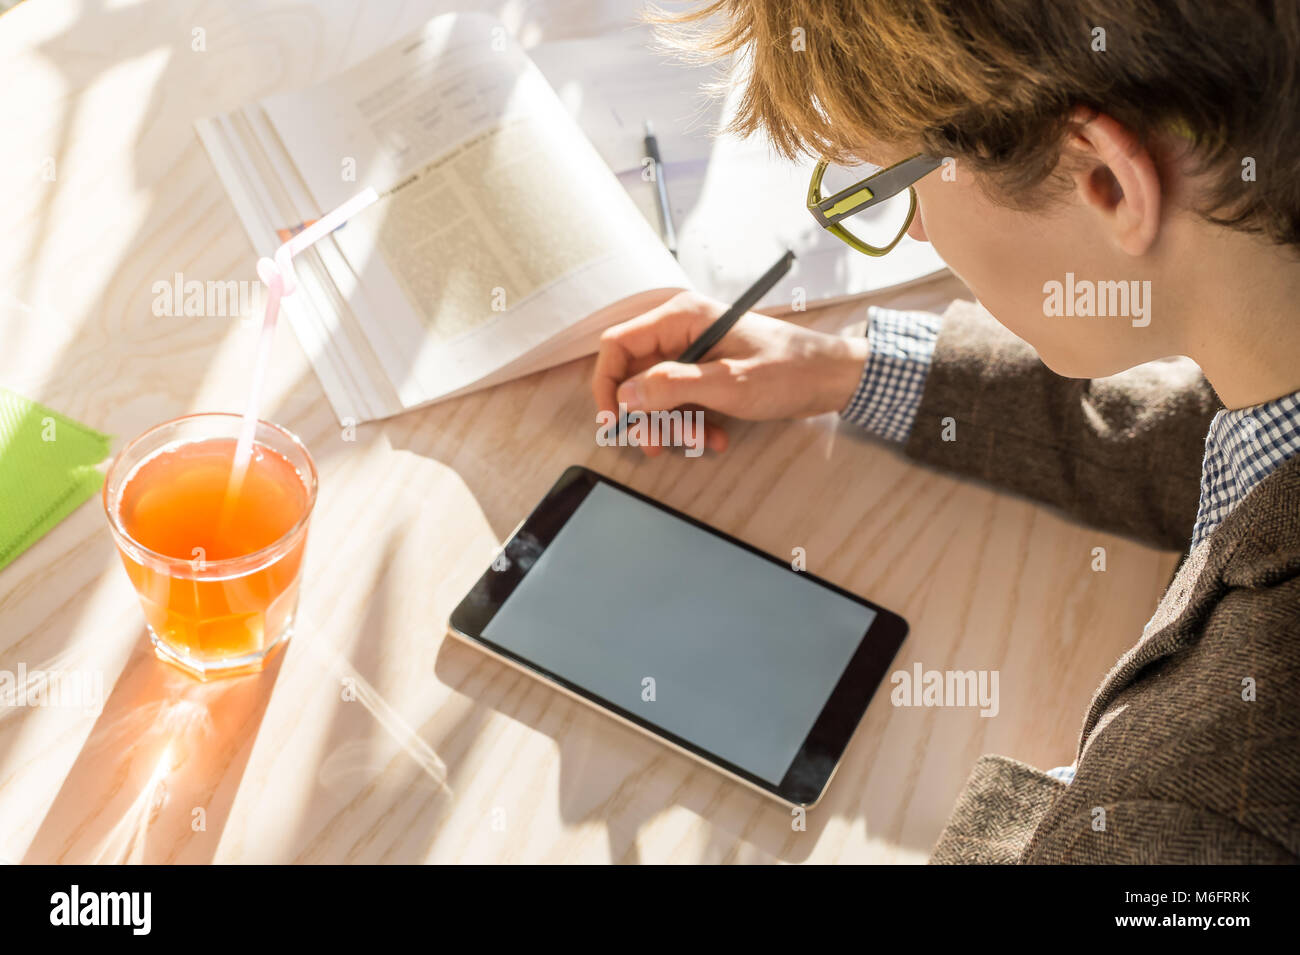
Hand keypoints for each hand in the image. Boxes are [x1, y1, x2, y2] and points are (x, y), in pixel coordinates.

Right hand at [591, 291, 869, 454]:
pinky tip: (714, 437)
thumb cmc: (788, 371)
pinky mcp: (707, 371)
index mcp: (681, 317)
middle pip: (634, 373)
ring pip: (656, 392)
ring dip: (670, 423)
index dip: (608, 384)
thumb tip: (626, 395)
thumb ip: (672, 386)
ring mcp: (694, 351)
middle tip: (655, 445)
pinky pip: (681, 399)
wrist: (831, 378)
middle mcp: (682, 329)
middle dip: (642, 414)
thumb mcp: (728, 383)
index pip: (618, 345)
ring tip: (697, 440)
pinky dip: (691, 422)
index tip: (614, 421)